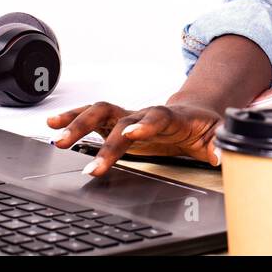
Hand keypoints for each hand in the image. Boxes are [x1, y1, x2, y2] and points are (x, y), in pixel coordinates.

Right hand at [45, 101, 223, 175]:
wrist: (193, 114)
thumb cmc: (203, 125)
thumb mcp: (217, 133)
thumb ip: (219, 143)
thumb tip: (219, 156)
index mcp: (171, 116)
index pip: (157, 116)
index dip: (144, 124)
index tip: (132, 133)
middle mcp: (144, 112)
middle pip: (121, 119)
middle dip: (102, 138)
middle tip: (87, 159)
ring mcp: (128, 115)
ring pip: (100, 112)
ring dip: (77, 123)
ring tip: (57, 136)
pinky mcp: (116, 121)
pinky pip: (91, 117)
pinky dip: (71, 118)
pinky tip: (52, 124)